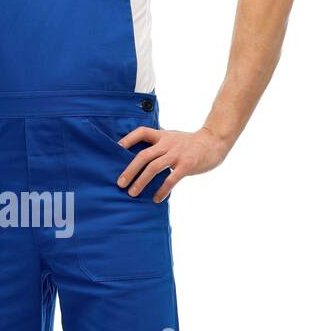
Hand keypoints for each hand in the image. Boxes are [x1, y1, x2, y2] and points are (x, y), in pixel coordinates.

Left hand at [115, 126, 229, 201]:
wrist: (214, 142)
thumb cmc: (190, 142)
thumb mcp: (173, 136)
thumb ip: (158, 141)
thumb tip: (140, 149)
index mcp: (162, 135)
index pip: (141, 132)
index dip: (127, 139)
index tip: (115, 150)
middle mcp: (167, 143)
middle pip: (143, 155)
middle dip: (130, 170)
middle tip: (120, 183)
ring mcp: (177, 154)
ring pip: (154, 167)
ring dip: (141, 181)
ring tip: (132, 193)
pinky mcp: (187, 165)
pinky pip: (171, 179)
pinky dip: (162, 190)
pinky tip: (156, 198)